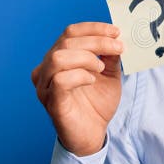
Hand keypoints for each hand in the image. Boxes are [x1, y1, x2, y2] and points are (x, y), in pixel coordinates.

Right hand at [31, 22, 123, 155]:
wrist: (93, 135)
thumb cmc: (97, 104)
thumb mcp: (109, 74)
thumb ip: (110, 55)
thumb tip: (116, 36)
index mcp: (59, 58)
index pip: (70, 32)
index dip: (94, 28)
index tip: (116, 31)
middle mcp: (47, 68)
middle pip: (66, 42)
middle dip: (96, 41)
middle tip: (118, 48)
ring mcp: (45, 85)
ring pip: (59, 57)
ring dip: (86, 58)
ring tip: (101, 68)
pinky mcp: (51, 101)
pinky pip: (60, 80)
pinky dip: (80, 75)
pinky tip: (92, 81)